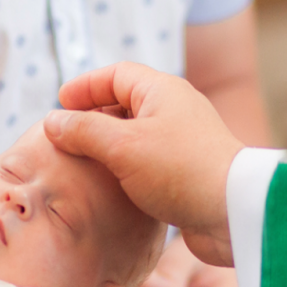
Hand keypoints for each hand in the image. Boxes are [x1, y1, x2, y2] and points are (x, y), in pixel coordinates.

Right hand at [45, 63, 243, 266]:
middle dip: (92, 117)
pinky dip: (124, 168)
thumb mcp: (123, 146)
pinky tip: (109, 187)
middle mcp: (175, 110)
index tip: (59, 104)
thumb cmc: (180, 171)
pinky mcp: (186, 171)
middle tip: (64, 136)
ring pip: (135, 135)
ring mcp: (182, 141)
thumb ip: (84, 131)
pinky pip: (147, 161)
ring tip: (80, 163)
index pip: (116, 74)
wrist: (234, 212)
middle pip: (125, 103)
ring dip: (107, 146)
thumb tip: (52, 122)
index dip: (85, 86)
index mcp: (163, 90)